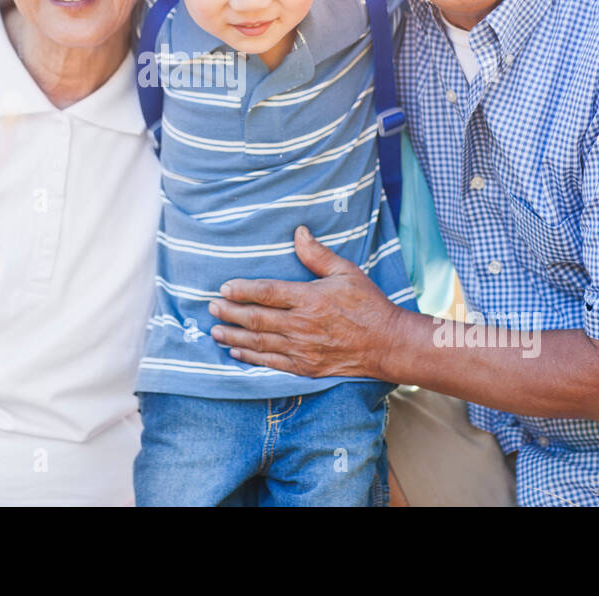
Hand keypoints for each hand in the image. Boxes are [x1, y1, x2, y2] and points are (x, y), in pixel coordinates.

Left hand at [207, 226, 403, 379]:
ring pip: (259, 343)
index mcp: (309, 298)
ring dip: (234, 338)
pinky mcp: (306, 367)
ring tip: (215, 331)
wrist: (387, 343)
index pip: (267, 292)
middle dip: (230, 313)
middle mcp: (301, 325)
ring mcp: (302, 348)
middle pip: (256, 319)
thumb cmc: (368, 304)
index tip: (224, 287)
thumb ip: (317, 254)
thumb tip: (298, 232)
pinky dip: (251, 358)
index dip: (242, 290)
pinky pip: (271, 363)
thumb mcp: (346, 272)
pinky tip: (236, 354)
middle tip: (211, 308)